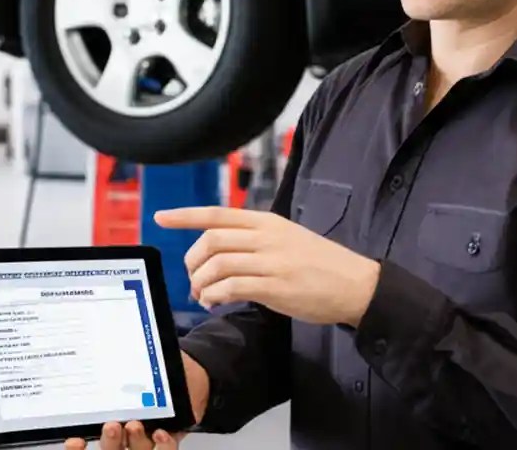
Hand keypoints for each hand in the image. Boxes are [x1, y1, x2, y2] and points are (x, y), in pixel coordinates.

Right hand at [64, 353, 208, 449]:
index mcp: (106, 418)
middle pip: (111, 448)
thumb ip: (119, 364)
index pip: (87, 439)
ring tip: (135, 424)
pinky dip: (163, 444)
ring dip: (134, 440)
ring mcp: (146, 439)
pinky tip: (161, 432)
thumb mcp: (133, 364)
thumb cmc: (153, 371)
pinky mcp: (168, 439)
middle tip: (110, 426)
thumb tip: (100, 350)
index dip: (78, 447)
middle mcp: (124, 433)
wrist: (186, 377)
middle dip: (109, 441)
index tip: (74, 441)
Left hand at [154, 206, 381, 326]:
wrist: (356, 284)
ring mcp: (271, 261)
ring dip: (201, 282)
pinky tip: (215, 302)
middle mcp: (266, 237)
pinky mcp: (275, 287)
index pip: (218, 213)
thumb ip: (257, 239)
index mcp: (268, 222)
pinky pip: (231, 288)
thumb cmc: (322, 264)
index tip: (161, 216)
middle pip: (211, 240)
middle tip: (193, 277)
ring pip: (217, 265)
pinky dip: (215, 295)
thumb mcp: (289, 238)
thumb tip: (221, 250)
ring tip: (203, 295)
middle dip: (192, 260)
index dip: (185, 215)